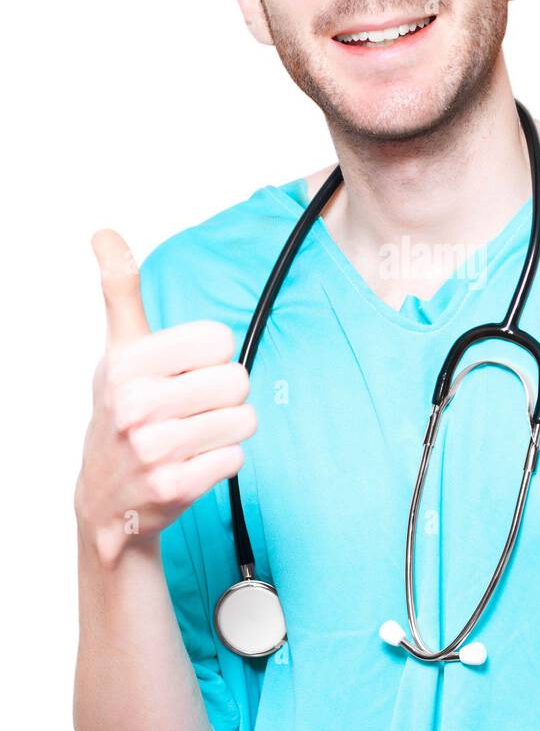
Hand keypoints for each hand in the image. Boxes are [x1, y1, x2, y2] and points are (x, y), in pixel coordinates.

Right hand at [75, 229, 256, 565]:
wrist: (106, 498)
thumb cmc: (120, 412)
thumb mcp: (117, 349)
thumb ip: (120, 289)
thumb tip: (104, 233)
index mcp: (126, 363)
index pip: (217, 339)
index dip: (211, 356)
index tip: (185, 371)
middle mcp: (135, 404)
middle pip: (236, 380)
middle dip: (224, 395)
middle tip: (193, 408)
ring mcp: (153, 449)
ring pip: (243, 419)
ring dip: (227, 428)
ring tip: (194, 435)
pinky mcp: (174, 487)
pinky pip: (236, 457)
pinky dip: (222, 460)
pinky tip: (193, 462)